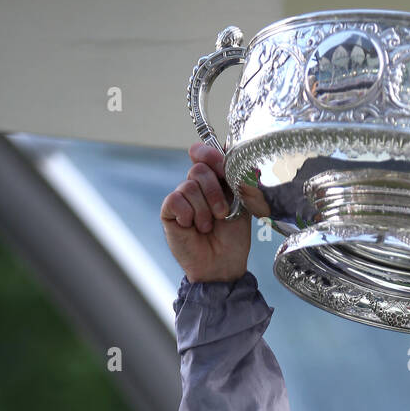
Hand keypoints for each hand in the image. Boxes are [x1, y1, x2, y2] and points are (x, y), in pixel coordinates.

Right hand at [160, 143, 267, 283]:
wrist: (223, 265)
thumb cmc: (233, 238)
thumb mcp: (240, 203)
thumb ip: (233, 176)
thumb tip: (228, 145)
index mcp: (214, 180)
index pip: (204, 153)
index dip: (210, 154)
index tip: (222, 167)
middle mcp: (196, 186)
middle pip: (198, 169)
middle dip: (214, 192)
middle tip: (222, 213)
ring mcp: (181, 198)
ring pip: (188, 186)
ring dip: (204, 210)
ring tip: (208, 226)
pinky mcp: (169, 212)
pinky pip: (175, 200)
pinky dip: (188, 214)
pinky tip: (193, 227)